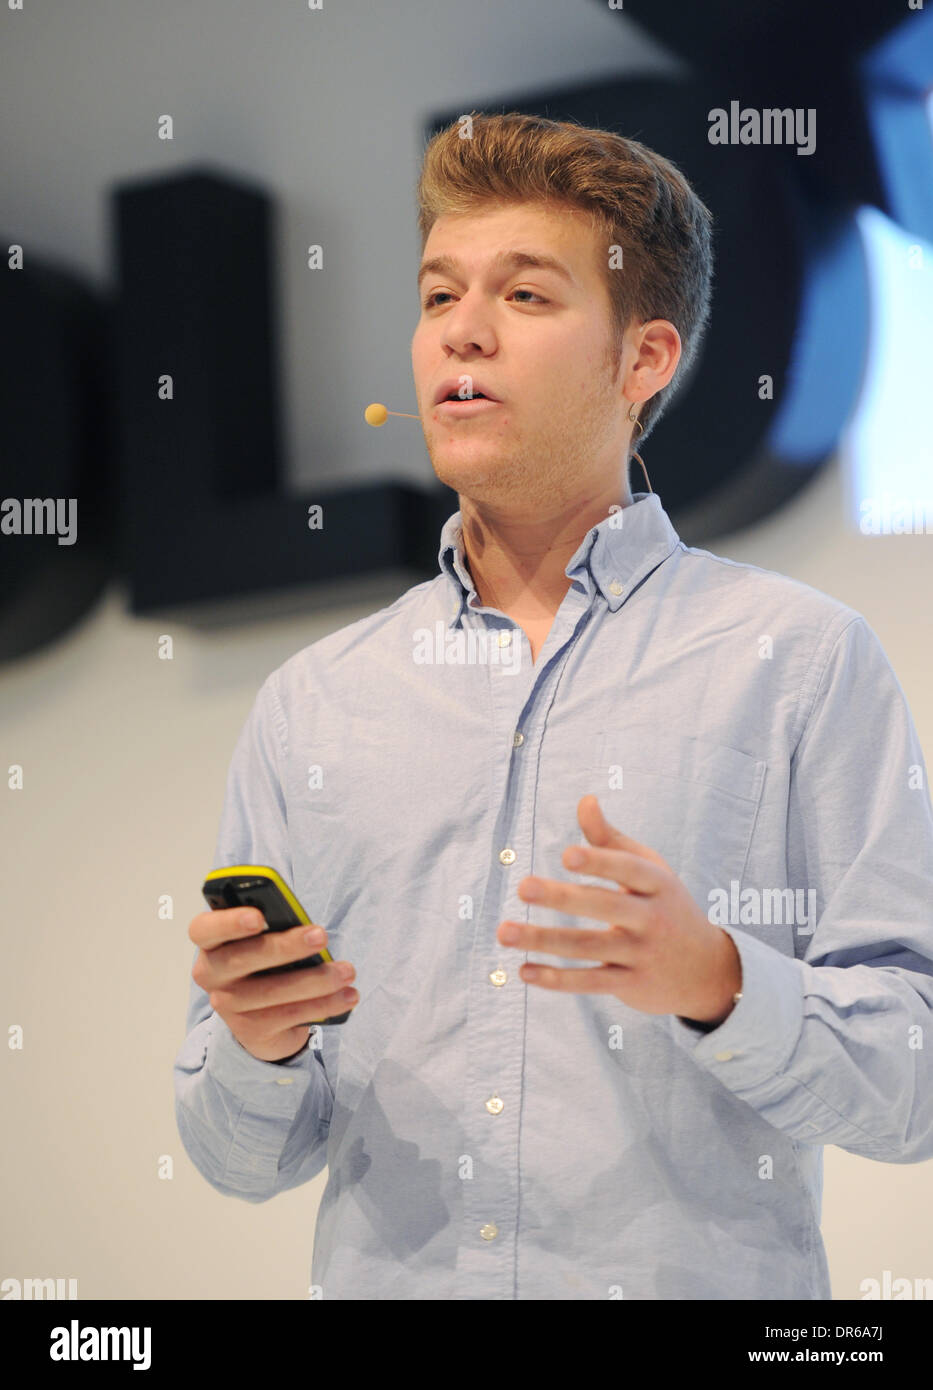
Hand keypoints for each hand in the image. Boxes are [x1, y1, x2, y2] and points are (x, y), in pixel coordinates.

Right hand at [189, 908, 358, 1061]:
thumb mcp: (266, 941)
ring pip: (272, 991)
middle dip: (285, 946)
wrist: (262, 1018)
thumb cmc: (267, 962)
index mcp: (211, 943)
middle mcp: (212, 975)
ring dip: (316, 980)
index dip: (228, 922)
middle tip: (321, 935)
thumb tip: (307, 929)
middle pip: (241, 959)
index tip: (258, 916)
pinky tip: (348, 996)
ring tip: (347, 971)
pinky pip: (290, 1016)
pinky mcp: (252, 1032)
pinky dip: (325, 1004)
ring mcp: (229, 1007)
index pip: (204, 930)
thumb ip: (275, 930)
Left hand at [496, 795, 741, 1025]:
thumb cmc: (667, 907)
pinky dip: (556, 979)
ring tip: (504, 931)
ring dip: (543, 940)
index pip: (627, 869)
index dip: (599, 862)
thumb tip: (585, 800)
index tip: (566, 855)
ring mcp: (641, 954)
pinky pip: (589, 982)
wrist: (707, 970)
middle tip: (523, 887)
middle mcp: (652, 918)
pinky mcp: (631, 985)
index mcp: (657, 884)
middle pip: (604, 906)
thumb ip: (611, 840)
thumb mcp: (650, 871)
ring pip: (587, 947)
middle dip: (562, 898)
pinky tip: (524, 970)